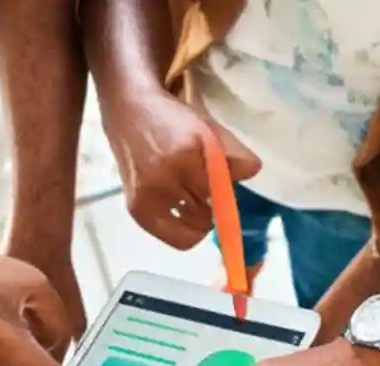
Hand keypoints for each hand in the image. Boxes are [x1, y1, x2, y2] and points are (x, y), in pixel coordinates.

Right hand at [104, 90, 259, 248]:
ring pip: (194, 227)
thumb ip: (234, 153)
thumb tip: (251, 173)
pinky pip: (175, 238)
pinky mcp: (137, 209)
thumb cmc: (172, 120)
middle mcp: (164, 178)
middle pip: (208, 211)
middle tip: (208, 191)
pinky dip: (185, 230)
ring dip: (200, 217)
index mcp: (185, 153)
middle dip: (213, 205)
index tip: (227, 190)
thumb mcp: (207, 128)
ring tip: (193, 199)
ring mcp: (148, 197)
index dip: (227, 193)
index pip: (220, 191)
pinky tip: (183, 212)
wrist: (128, 112)